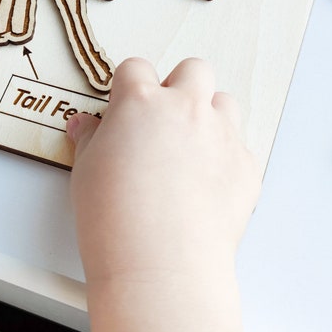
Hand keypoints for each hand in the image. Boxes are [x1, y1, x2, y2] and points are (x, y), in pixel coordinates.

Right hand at [67, 57, 260, 331]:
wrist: (160, 263)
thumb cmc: (114, 219)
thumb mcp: (85, 171)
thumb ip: (90, 139)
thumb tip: (85, 126)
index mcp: (141, 101)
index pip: (136, 68)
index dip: (128, 85)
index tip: (125, 105)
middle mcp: (185, 108)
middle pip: (193, 70)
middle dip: (179, 86)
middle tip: (163, 120)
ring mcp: (220, 135)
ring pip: (224, 102)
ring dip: (209, 115)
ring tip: (189, 150)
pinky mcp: (245, 166)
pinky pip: (240, 147)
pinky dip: (225, 159)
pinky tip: (206, 187)